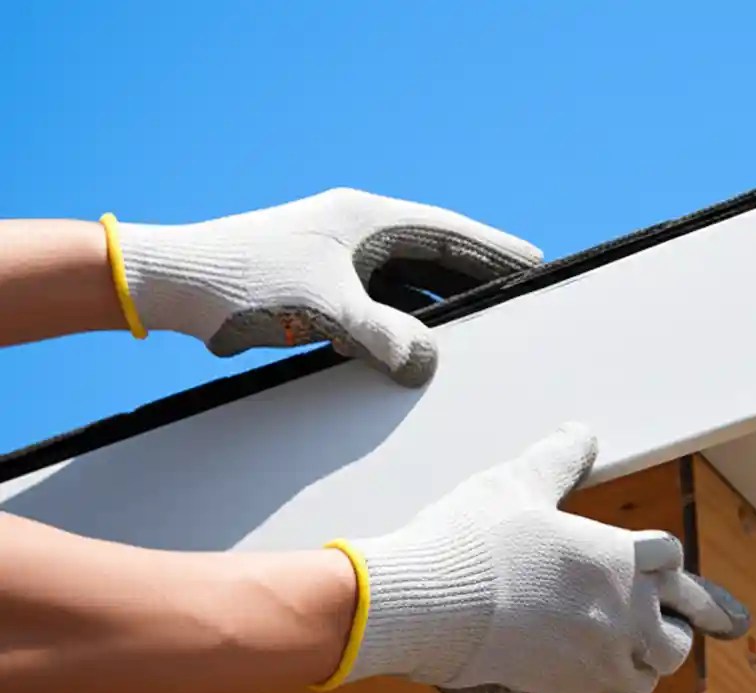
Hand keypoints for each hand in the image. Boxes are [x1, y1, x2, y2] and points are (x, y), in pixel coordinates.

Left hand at [117, 188, 541, 386]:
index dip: (497, 251)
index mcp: (368, 220)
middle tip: (524, 298)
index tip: (538, 265)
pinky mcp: (321, 285)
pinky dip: (408, 321)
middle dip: (480, 278)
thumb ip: (381, 336)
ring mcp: (340, 258)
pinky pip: (382, 302)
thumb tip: (428, 364)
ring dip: (444, 303)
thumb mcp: (321, 309)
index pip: (451, 233)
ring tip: (487, 325)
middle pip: (437, 255)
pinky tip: (425, 343)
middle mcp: (359, 233)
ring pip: (410, 281)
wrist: (171, 284)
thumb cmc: (243, 281)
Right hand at [326, 423, 727, 692]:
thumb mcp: (519, 482)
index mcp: (621, 557)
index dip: (663, 558)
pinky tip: (581, 663)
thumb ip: (560, 457)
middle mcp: (625, 612)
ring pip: (654, 669)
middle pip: (680, 629)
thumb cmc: (475, 540)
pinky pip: (605, 691)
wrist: (427, 605)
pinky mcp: (570, 689)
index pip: (671, 558)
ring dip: (648, 657)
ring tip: (633, 645)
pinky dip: (601, 679)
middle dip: (677, 620)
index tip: (656, 562)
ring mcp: (601, 657)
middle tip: (672, 619)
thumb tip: (582, 433)